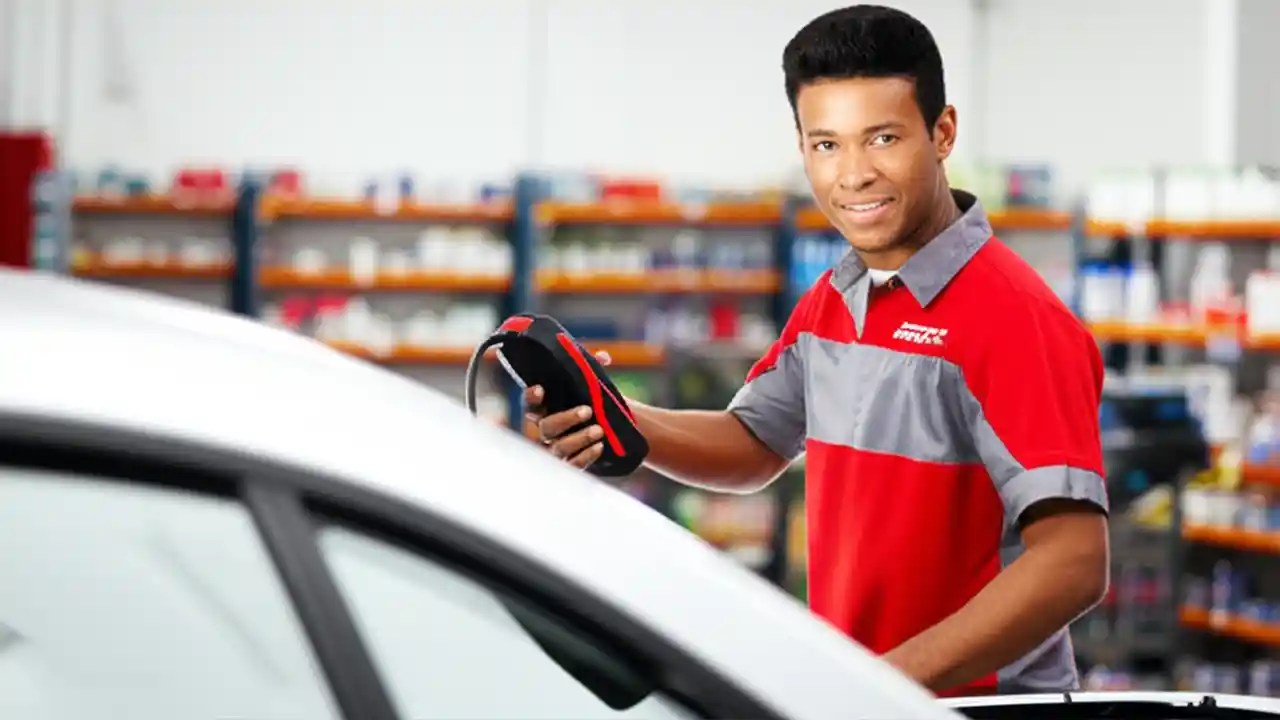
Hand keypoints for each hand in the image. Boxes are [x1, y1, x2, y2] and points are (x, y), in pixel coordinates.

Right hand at [524, 351, 611, 468]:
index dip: (531, 397)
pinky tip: (600, 446)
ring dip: (579, 439)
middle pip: (546, 427)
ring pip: (559, 448)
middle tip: (588, 410)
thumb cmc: (589, 403)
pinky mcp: (570, 464)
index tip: (540, 389)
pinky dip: (586, 456)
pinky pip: (572, 464)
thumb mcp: (591, 386)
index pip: (530, 403)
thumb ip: (593, 369)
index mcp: (545, 409)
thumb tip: (603, 357)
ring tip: (600, 430)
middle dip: (565, 418)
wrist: (607, 432)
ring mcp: (556, 449)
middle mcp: (546, 430)